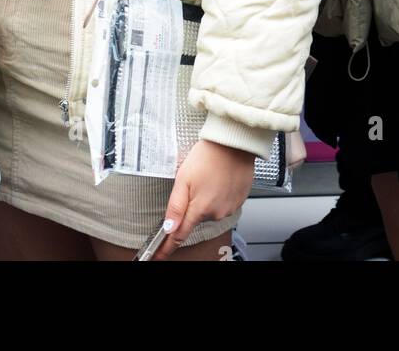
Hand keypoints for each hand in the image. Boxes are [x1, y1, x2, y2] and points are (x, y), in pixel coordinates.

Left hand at [154, 140, 254, 259]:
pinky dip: (218, 195)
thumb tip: (168, 228)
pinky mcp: (238, 201)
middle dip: (191, 206)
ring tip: (207, 177)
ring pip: (209, 211)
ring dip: (205, 199)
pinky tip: (217, 179)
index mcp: (200, 209)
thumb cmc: (208, 155)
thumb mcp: (183, 178)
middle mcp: (216, 213)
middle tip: (194, 182)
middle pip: (195, 218)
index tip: (160, 255)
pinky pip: (222, 204)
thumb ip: (176, 205)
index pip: (180, 235)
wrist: (234, 143)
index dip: (168, 246)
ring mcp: (229, 208)